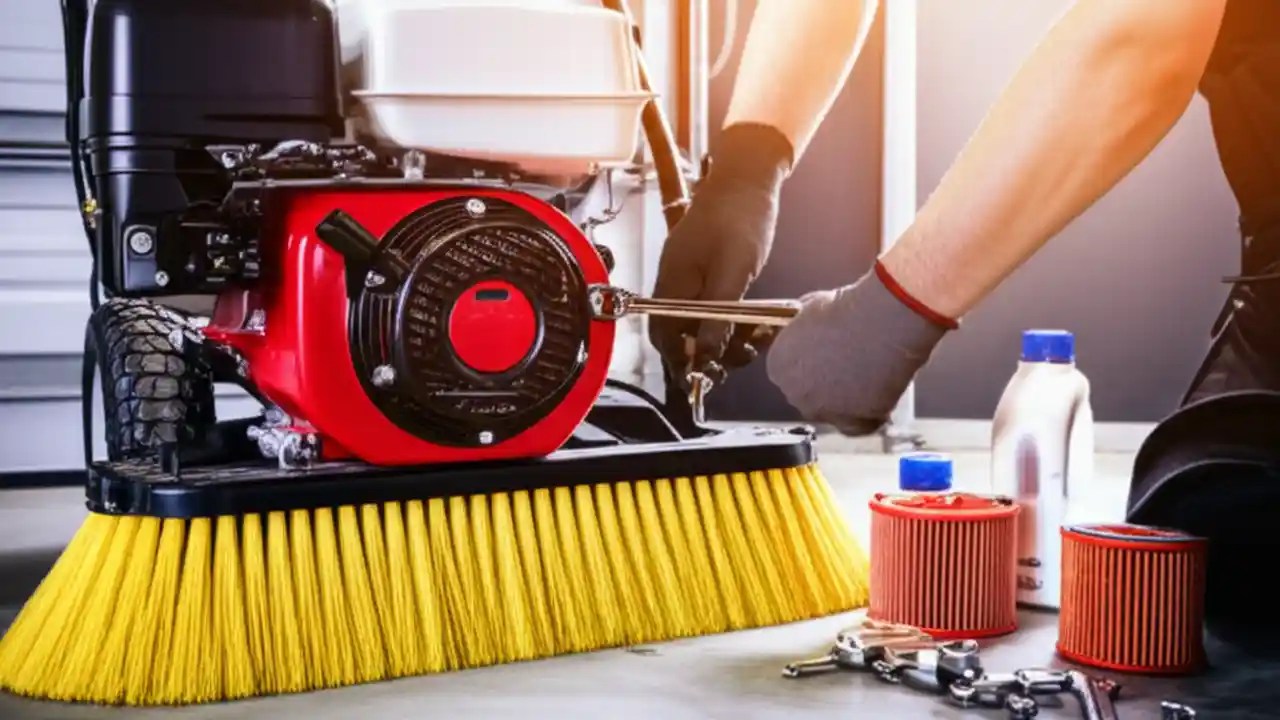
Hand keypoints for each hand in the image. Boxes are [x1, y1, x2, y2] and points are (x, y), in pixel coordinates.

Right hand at [649, 123, 792, 387]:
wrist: (748, 177)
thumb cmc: (739, 218)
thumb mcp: (733, 272)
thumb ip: (717, 316)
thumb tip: (703, 356)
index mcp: (672, 284)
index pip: (664, 336)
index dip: (681, 361)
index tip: (705, 377)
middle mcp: (675, 283)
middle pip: (680, 334)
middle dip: (706, 353)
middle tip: (737, 359)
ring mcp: (690, 277)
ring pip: (699, 322)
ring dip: (725, 337)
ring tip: (756, 340)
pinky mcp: (707, 272)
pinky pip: (713, 307)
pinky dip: (732, 319)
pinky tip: (756, 322)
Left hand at [766, 263, 954, 434]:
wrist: (879, 325)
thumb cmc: (846, 310)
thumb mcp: (811, 308)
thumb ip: (803, 326)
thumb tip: (806, 326)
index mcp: (778, 365)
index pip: (788, 371)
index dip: (809, 363)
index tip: (827, 354)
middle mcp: (793, 393)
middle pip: (807, 393)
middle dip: (825, 383)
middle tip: (850, 365)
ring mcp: (821, 411)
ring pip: (832, 411)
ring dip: (846, 400)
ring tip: (869, 377)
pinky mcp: (850, 423)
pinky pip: (858, 425)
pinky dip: (868, 416)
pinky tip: (879, 396)